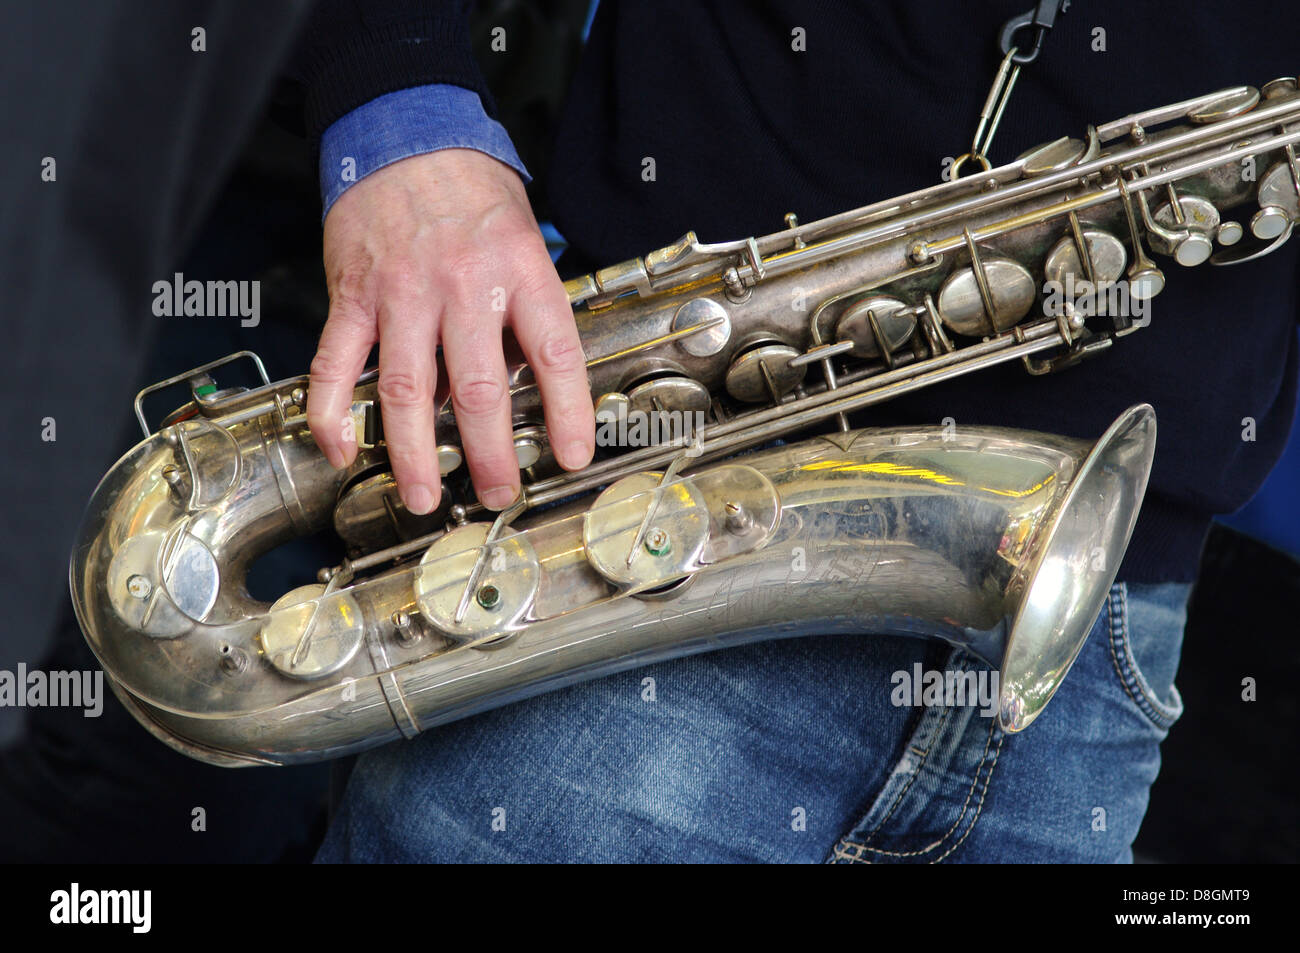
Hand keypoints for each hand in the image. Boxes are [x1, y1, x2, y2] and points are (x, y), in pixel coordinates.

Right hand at [307, 148, 593, 513]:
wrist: (403, 129)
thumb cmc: (472, 191)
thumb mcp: (525, 238)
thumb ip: (526, 308)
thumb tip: (527, 384)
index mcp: (520, 270)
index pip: (555, 353)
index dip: (568, 412)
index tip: (572, 455)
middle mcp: (463, 286)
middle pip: (479, 389)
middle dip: (490, 455)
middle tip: (499, 495)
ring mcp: (402, 293)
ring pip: (408, 391)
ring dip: (414, 455)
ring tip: (425, 498)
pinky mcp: (353, 295)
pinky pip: (337, 363)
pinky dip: (334, 413)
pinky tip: (342, 451)